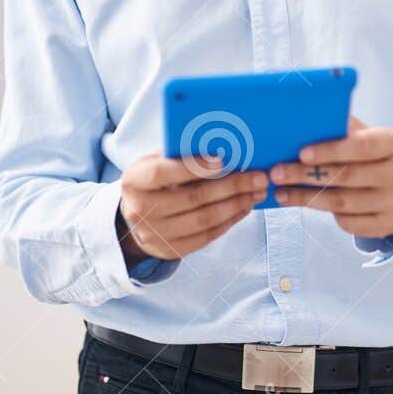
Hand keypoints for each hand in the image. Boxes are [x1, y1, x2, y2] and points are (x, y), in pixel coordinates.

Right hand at [117, 153, 266, 262]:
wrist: (136, 217)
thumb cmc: (154, 180)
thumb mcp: (155, 161)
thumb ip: (179, 153)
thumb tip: (219, 143)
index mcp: (134, 181)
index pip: (163, 173)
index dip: (194, 167)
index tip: (223, 160)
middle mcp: (140, 210)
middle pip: (192, 198)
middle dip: (231, 186)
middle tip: (258, 177)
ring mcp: (155, 234)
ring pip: (204, 220)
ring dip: (236, 205)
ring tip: (257, 192)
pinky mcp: (170, 250)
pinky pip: (206, 236)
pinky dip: (229, 221)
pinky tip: (244, 207)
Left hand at [270, 116, 392, 239]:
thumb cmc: (378, 156)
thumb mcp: (369, 136)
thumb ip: (345, 128)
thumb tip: (308, 118)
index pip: (361, 146)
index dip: (331, 150)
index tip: (301, 153)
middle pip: (347, 176)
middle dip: (307, 175)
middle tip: (277, 173)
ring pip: (343, 202)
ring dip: (307, 198)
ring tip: (281, 192)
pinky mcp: (387, 225)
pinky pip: (349, 223)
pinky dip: (326, 213)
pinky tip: (305, 204)